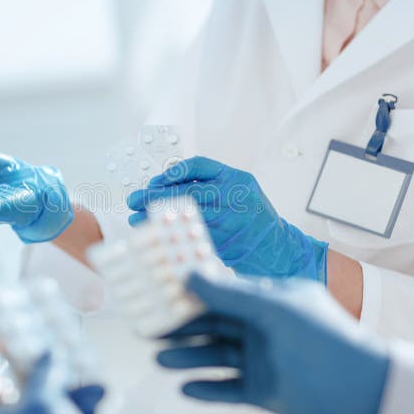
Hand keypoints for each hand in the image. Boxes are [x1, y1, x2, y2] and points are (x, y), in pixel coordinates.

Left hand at [127, 156, 327, 282]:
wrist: (279, 247)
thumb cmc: (251, 218)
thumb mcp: (237, 192)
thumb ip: (208, 186)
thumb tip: (163, 188)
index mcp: (237, 178)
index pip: (198, 166)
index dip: (171, 173)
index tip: (151, 182)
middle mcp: (237, 195)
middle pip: (189, 190)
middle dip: (157, 195)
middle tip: (134, 200)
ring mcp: (234, 219)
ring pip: (188, 214)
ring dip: (158, 217)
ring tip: (137, 218)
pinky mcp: (228, 242)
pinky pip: (194, 234)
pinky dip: (173, 234)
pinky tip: (157, 235)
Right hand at [158, 274, 388, 413]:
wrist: (363, 393)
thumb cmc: (324, 340)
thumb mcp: (274, 308)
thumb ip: (230, 293)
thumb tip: (189, 274)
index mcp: (268, 300)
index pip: (221, 291)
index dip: (191, 291)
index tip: (160, 289)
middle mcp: (261, 327)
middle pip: (212, 325)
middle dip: (181, 327)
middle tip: (148, 328)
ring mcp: (261, 359)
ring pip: (214, 356)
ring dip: (187, 357)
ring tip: (159, 359)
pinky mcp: (262, 391)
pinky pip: (226, 388)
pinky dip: (206, 388)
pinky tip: (184, 387)